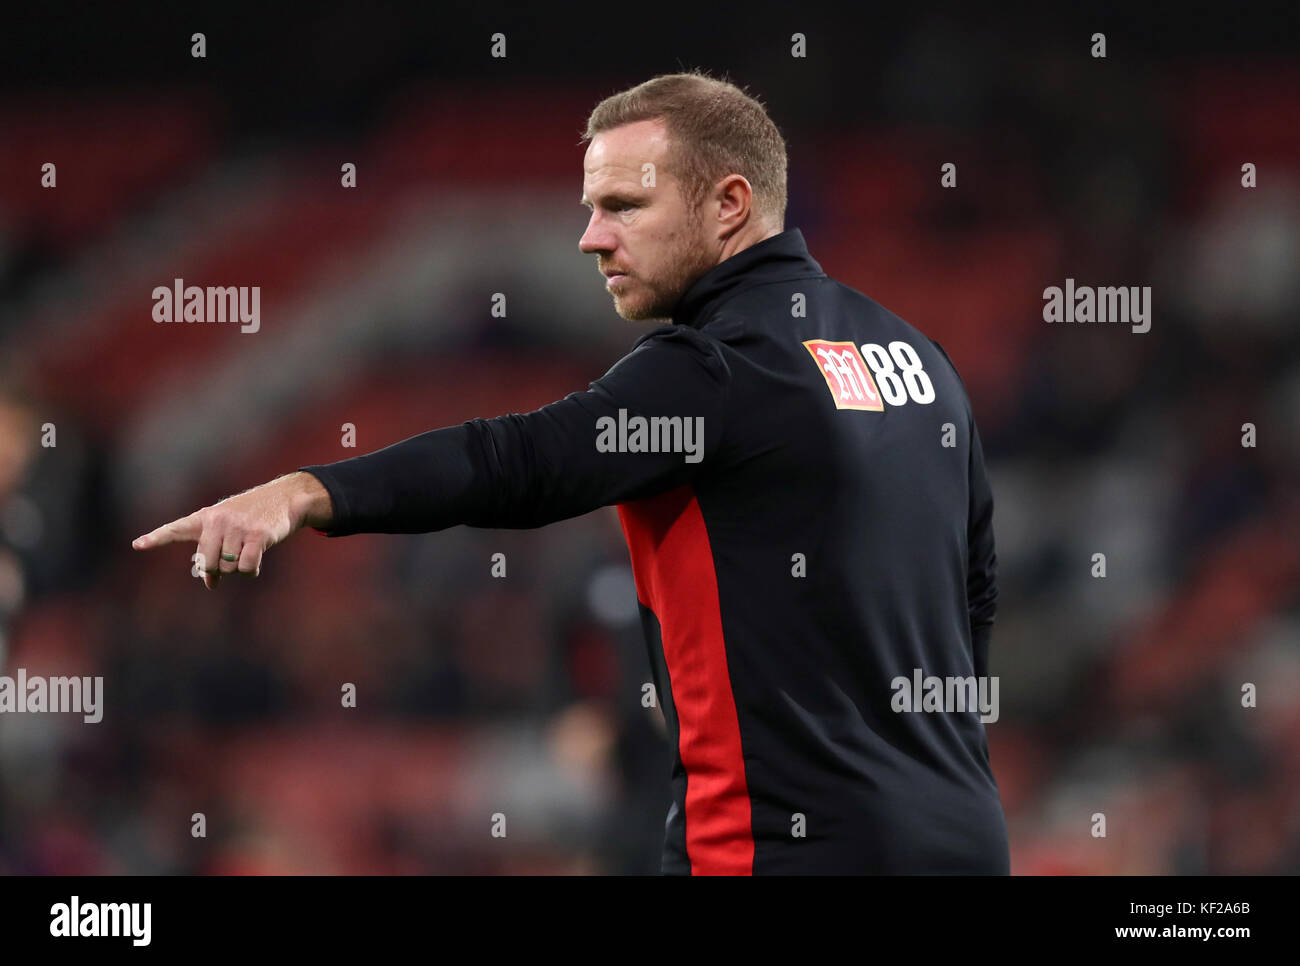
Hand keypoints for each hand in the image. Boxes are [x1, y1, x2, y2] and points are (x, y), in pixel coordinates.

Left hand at [131, 471, 331, 588]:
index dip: (157, 538)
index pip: (176, 529)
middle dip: (216, 571)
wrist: (284, 499)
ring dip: (237, 570)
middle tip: (224, 569)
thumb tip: (209, 583)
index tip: (138, 544)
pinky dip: (251, 571)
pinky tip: (256, 562)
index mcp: (206, 517)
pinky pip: (246, 567)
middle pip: (206, 562)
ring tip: (245, 556)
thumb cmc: (252, 516)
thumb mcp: (227, 526)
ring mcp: (238, 528)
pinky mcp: (258, 536)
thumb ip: (213, 550)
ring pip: (228, 567)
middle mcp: (218, 521)